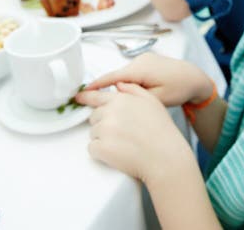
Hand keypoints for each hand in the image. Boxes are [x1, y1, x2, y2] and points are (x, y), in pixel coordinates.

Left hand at [78, 82, 192, 181]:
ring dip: (103, 139)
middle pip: (94, 117)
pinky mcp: (102, 148)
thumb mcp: (152, 102)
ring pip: (93, 133)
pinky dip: (101, 153)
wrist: (165, 157)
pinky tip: (118, 153)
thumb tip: (118, 86)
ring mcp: (105, 130)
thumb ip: (133, 90)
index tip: (78, 98)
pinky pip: (92, 149)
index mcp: (121, 99)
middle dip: (104, 124)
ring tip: (123, 144)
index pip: (96, 96)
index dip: (86, 97)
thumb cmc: (162, 131)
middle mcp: (110, 112)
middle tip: (122, 133)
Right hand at [79, 53, 213, 106]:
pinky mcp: (147, 62)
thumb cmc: (179, 88)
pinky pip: (131, 73)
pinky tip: (129, 94)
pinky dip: (126, 83)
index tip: (82, 93)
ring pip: (124, 75)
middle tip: (92, 102)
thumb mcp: (156, 98)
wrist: (195, 78)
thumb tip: (116, 93)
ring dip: (118, 87)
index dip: (96, 86)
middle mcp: (140, 60)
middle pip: (116, 76)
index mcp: (140, 69)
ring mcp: (143, 59)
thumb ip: (134, 96)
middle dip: (105, 89)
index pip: (112, 77)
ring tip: (114, 102)